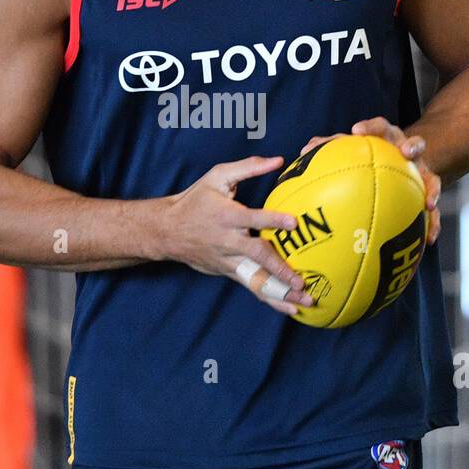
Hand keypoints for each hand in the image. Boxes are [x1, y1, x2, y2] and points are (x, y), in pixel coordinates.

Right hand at [157, 155, 314, 314]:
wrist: (167, 231)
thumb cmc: (195, 200)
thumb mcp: (217, 176)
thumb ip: (248, 167)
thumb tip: (279, 160)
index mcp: (227, 216)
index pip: (252, 219)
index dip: (272, 220)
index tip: (293, 223)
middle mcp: (228, 241)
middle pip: (257, 257)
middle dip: (280, 270)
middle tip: (301, 282)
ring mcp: (228, 260)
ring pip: (255, 279)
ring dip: (279, 294)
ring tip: (302, 303)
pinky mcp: (228, 272)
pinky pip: (251, 286)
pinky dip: (270, 298)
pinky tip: (288, 308)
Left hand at [298, 117, 441, 244]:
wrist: (401, 161)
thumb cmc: (370, 155)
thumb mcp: (352, 150)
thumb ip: (331, 149)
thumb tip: (305, 150)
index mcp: (387, 138)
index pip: (380, 126)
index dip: (370, 127)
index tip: (356, 130)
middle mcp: (408, 152)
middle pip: (415, 144)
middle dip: (413, 146)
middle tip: (407, 152)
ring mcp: (420, 172)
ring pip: (431, 177)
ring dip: (432, 189)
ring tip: (430, 204)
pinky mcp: (427, 192)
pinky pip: (432, 209)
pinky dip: (432, 222)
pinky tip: (430, 238)